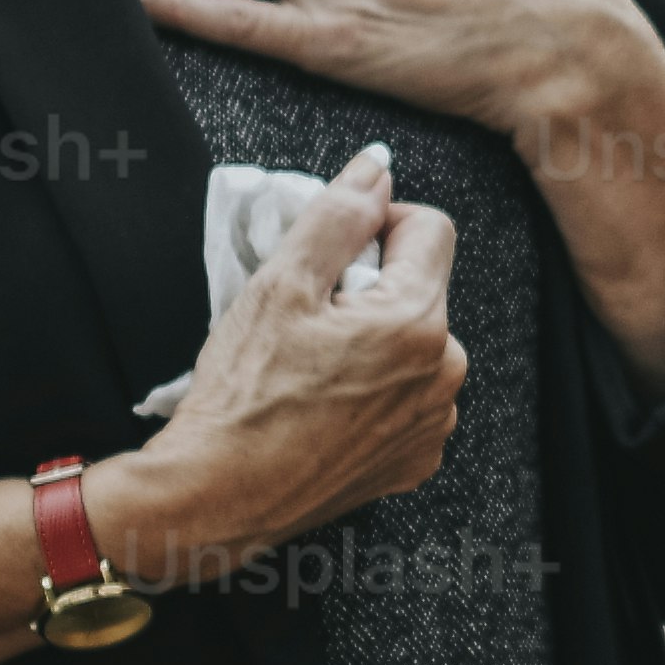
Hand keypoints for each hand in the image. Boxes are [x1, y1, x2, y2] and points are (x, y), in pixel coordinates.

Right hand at [98, 147, 465, 583]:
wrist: (218, 497)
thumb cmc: (242, 396)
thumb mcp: (280, 284)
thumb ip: (337, 214)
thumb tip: (377, 167)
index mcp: (419, 322)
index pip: (429, 227)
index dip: (376, 224)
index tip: (334, 251)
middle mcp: (446, 374)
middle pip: (420, 288)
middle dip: (369, 288)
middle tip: (306, 318)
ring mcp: (434, 423)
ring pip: (413, 344)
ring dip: (372, 341)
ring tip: (308, 367)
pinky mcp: (415, 459)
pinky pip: (406, 398)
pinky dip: (372, 390)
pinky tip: (321, 405)